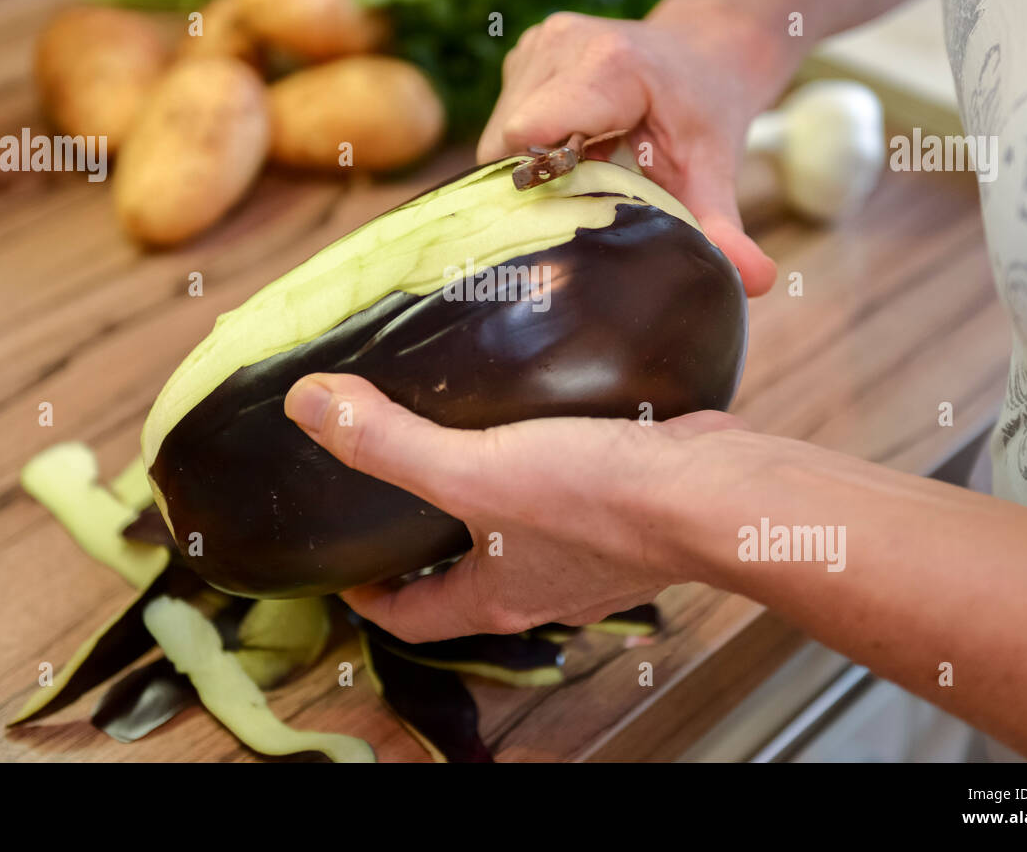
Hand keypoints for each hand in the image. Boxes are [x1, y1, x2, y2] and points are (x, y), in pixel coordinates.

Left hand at [285, 372, 743, 642]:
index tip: (346, 570)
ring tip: (466, 449)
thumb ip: (391, 442)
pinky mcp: (626, 513)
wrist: (714, 494)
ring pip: (521, 539)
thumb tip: (311, 408)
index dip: (371, 599)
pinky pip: (572, 500)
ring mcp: (589, 554)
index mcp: (495, 594)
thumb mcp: (475, 471)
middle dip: (428, 549)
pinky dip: (547, 472)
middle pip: (466, 581)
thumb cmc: (602, 502)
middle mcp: (542, 585)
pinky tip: (546, 424)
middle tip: (397, 499)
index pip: (413, 618)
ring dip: (491, 507)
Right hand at [477, 1, 788, 296]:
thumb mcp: (714, 169)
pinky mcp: (520, 55)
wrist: (702, 53)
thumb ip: (724, 226)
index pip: (530, 132)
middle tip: (582, 199)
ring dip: (529, 167)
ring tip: (580, 171)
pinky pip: (501, 122)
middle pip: (506, 141)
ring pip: (497, 136)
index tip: (569, 206)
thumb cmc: (704, 112)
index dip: (538, 180)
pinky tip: (569, 149)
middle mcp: (561, 43)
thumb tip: (758, 282)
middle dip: (535, 183)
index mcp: (607, 65)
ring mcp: (536, 44)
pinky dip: (527, 150)